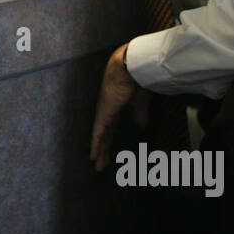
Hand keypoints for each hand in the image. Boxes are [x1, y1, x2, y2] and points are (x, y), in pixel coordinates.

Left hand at [89, 42, 149, 171]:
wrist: (131, 67)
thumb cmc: (137, 78)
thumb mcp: (141, 100)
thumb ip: (139, 113)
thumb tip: (140, 126)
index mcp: (115, 106)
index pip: (111, 127)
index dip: (109, 139)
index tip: (108, 150)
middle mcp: (107, 110)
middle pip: (104, 134)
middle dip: (103, 149)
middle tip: (101, 163)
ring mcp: (104, 112)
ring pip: (100, 137)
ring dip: (100, 152)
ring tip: (98, 166)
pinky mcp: (104, 113)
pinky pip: (98, 133)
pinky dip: (95, 145)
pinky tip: (92, 157)